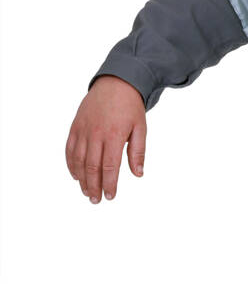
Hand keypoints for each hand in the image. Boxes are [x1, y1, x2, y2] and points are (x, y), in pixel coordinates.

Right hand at [67, 75, 146, 202]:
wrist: (115, 83)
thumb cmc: (131, 107)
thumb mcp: (141, 128)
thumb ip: (138, 152)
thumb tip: (138, 174)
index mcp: (114, 135)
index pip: (110, 166)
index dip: (109, 183)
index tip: (110, 196)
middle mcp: (95, 134)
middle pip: (91, 167)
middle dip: (94, 186)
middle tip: (96, 200)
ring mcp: (83, 130)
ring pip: (78, 160)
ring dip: (81, 179)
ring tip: (87, 192)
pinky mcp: (75, 127)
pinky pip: (69, 149)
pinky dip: (71, 164)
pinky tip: (75, 175)